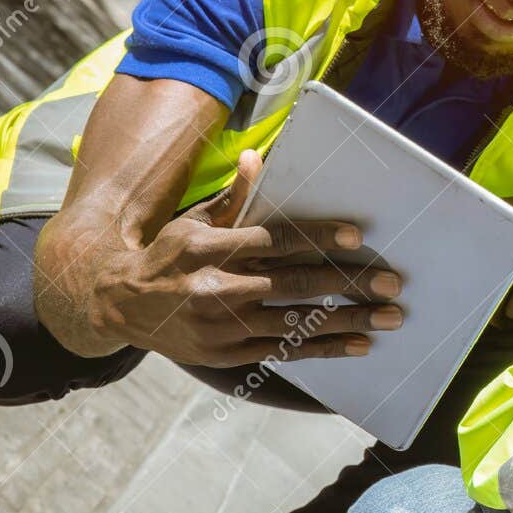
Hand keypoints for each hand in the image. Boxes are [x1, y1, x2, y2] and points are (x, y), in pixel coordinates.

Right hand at [60, 149, 403, 364]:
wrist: (120, 305)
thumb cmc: (169, 255)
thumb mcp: (194, 222)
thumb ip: (234, 197)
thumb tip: (258, 158)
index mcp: (210, 249)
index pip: (275, 241)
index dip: (318, 238)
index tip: (358, 238)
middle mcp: (216, 289)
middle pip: (294, 285)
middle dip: (348, 284)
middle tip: (392, 283)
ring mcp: (223, 327)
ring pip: (297, 324)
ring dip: (348, 321)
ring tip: (389, 318)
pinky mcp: (228, 354)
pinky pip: (286, 351)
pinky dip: (325, 349)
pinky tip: (359, 345)